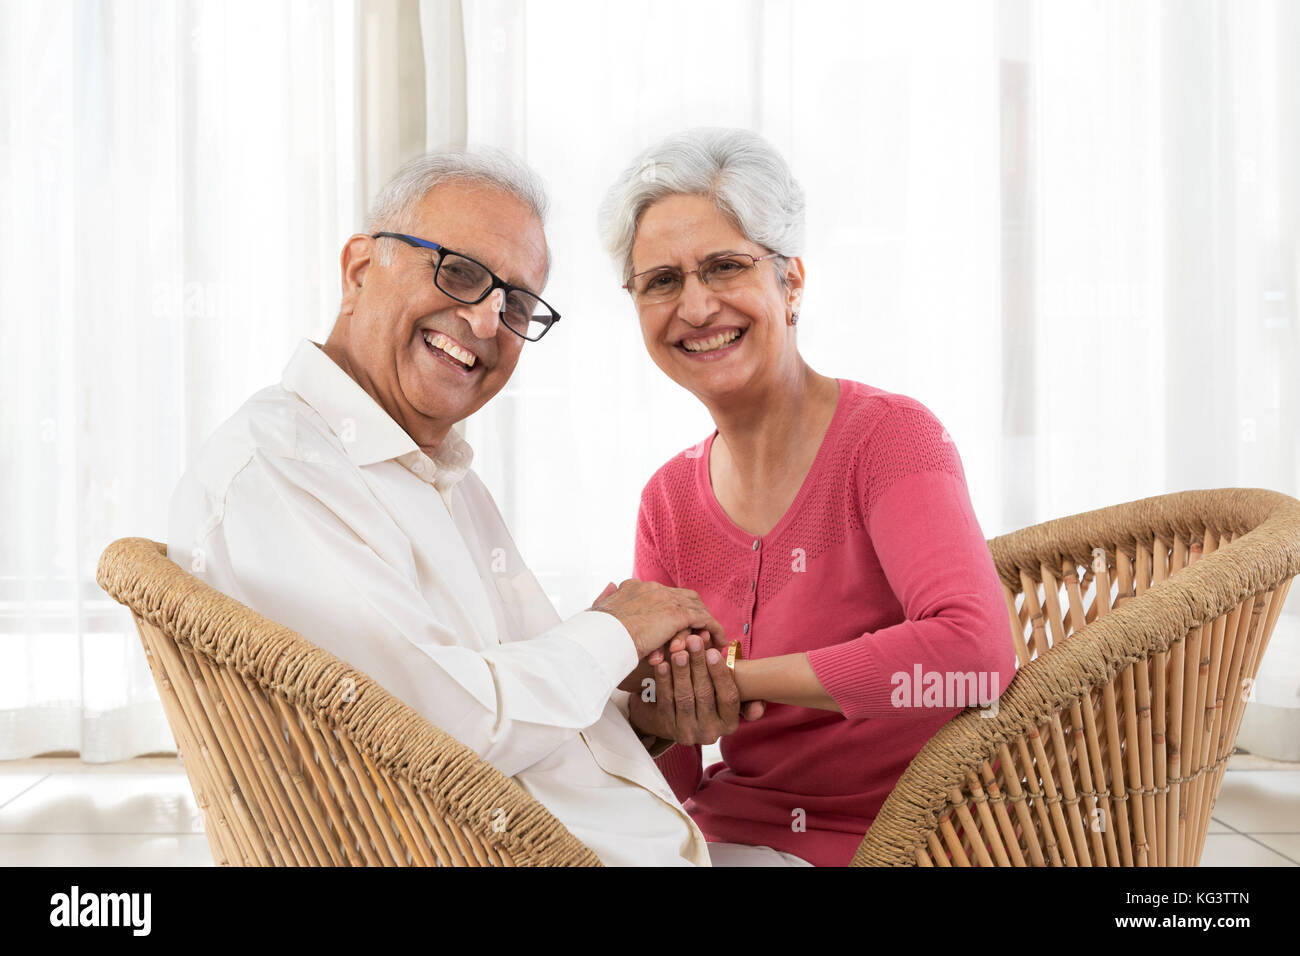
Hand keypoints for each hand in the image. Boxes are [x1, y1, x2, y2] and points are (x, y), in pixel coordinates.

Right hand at [591, 579, 727, 659]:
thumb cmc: (594, 631)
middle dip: (693, 612)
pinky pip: (704, 620)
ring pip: (695, 607)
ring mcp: (665, 599)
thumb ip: (605, 597)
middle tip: (701, 629)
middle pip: (682, 595)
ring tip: (712, 637)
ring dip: (704, 622)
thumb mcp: (597, 610)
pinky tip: (719, 641)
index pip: (661, 593)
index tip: (677, 621)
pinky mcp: (677, 614)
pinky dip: (714, 629)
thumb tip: (610, 586)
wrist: (600, 636)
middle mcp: (651, 588)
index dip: (672, 606)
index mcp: (633, 587)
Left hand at [645, 629, 765, 721]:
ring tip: (679, 651)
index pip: (728, 698)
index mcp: (729, 724)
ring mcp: (687, 732)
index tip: (713, 652)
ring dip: (681, 672)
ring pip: (684, 698)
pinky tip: (663, 665)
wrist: (679, 718)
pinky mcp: (667, 728)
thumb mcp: (728, 698)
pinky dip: (664, 682)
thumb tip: (758, 708)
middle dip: (698, 665)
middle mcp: (710, 733)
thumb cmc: (711, 697)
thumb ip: (746, 697)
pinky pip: (665, 702)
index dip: (720, 674)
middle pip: (705, 695)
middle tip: (693, 641)